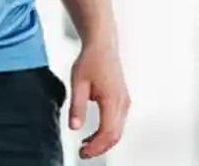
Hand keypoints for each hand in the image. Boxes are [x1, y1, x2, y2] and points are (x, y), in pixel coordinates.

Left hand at [69, 42, 130, 158]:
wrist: (102, 46)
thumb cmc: (91, 60)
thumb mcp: (78, 83)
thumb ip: (76, 106)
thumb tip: (74, 127)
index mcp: (113, 100)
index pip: (108, 132)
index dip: (96, 146)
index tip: (83, 152)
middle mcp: (122, 103)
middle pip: (115, 135)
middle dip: (99, 148)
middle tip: (83, 153)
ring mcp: (125, 102)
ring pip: (118, 130)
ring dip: (103, 141)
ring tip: (85, 145)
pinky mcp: (122, 100)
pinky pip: (117, 122)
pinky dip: (107, 132)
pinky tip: (93, 134)